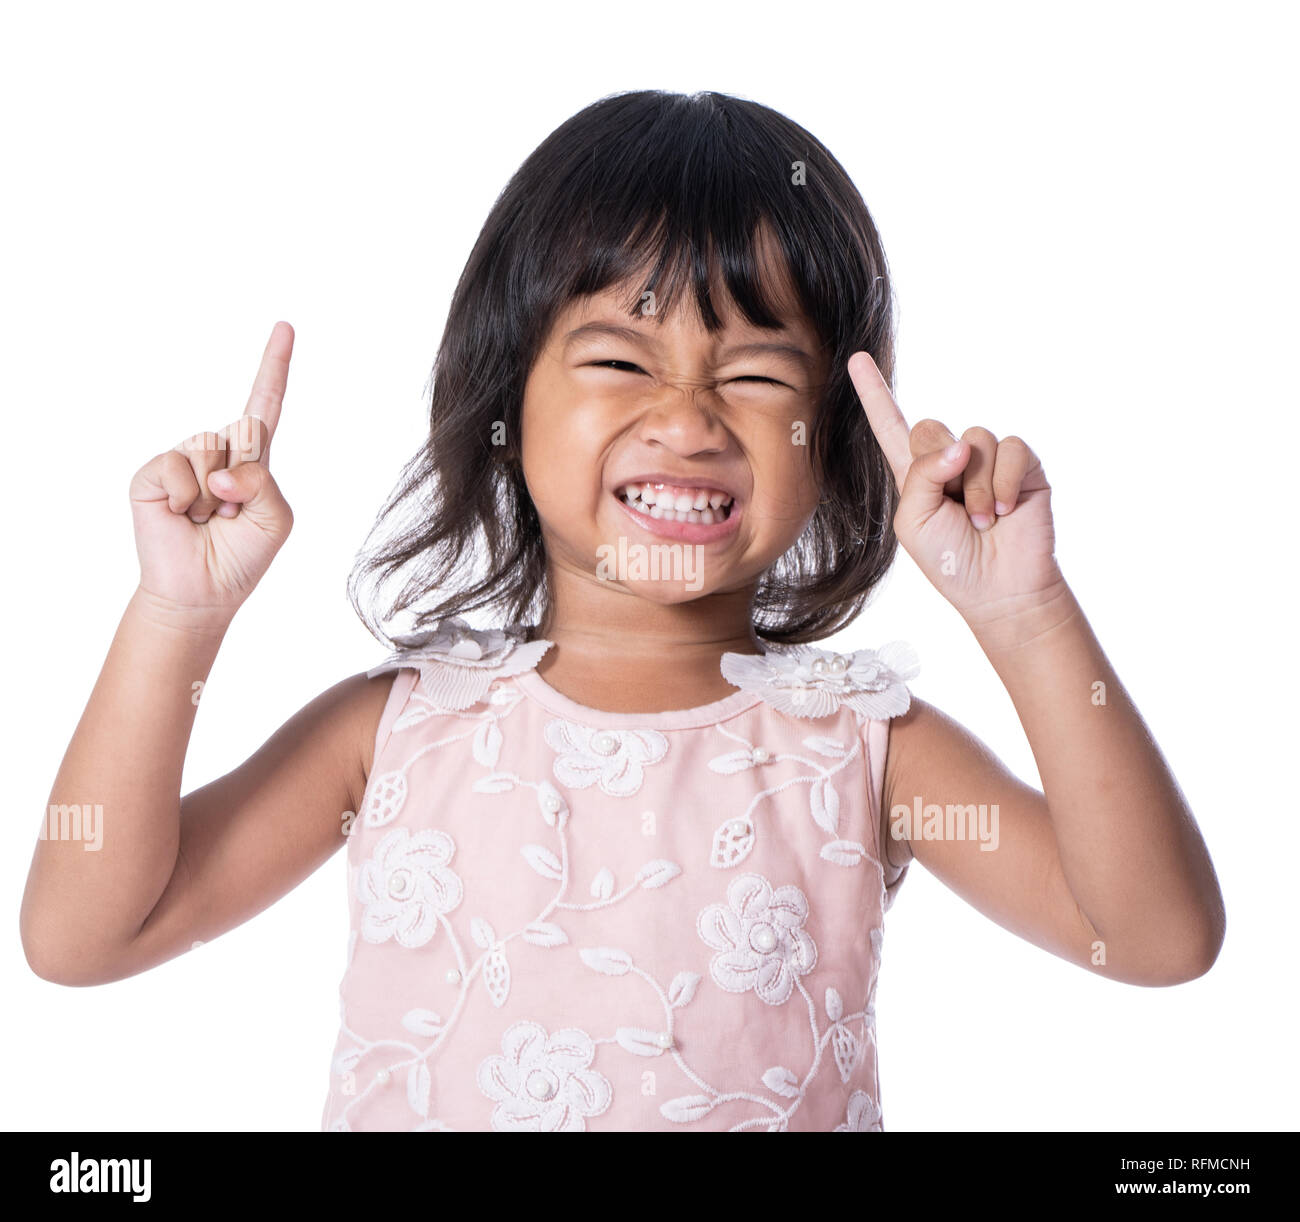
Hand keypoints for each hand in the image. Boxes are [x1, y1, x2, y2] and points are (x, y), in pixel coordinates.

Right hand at [128, 322, 295, 624]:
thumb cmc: (242, 556)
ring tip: (207, 520)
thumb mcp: (275, 519)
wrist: (202, 592)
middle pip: (246, 434)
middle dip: (247, 481)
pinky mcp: (154, 473)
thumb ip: (263, 484)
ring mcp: (183, 460)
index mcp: (252, 459)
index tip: (286, 327)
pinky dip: (189, 500)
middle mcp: (217, 451)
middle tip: (232, 517)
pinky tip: (184, 518)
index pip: (265, 404)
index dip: (274, 366)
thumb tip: (219, 471)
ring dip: (217, 497)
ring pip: (213, 451)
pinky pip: (181, 469)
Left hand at [848, 351, 1065, 627]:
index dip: (874, 393)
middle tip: (955, 510)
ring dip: (976, 488)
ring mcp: (989, 460)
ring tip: (983, 522)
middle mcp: (951, 459)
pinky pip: (1011, 449)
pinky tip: (1006, 511)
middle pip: (931, 427)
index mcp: (915, 474)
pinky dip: (1004, 483)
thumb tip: (961, 445)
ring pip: (974, 441)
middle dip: (939, 468)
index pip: (891, 425)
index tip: (857, 359)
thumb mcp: (914, 521)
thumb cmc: (950, 560)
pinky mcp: (1024, 465)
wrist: (999, 589)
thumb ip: (921, 476)